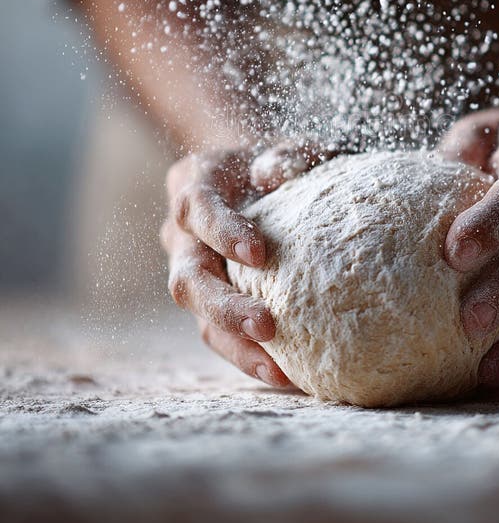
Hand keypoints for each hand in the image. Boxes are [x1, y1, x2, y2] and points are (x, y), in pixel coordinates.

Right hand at [161, 141, 334, 386]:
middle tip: (267, 326)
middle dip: (223, 305)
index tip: (258, 252)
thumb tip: (273, 174)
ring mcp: (192, 269)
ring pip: (199, 315)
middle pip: (187, 276)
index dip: (221, 231)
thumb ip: (287, 154)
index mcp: (195, 182)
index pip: (196, 207)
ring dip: (236, 344)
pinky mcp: (211, 300)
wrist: (259, 175)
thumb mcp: (291, 147)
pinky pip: (220, 334)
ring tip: (281, 371)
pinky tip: (287, 376)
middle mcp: (183, 232)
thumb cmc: (281, 161)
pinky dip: (249, 356)